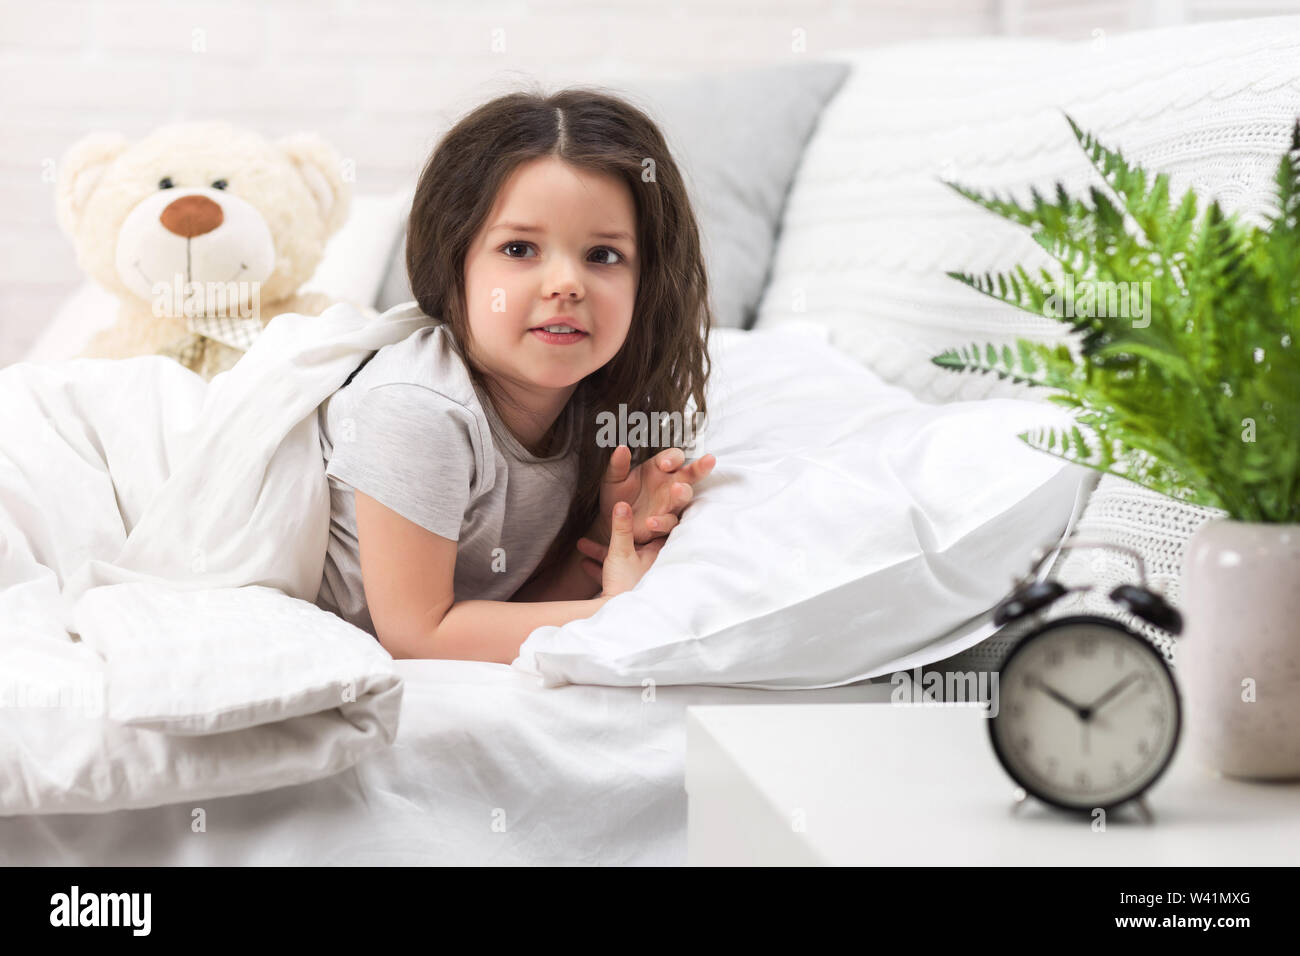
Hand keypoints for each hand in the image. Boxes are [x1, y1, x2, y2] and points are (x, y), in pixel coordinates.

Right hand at [577, 502, 666, 597]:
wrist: (618, 616)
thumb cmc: (626, 583)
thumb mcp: (621, 551)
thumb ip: (621, 527)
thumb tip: (621, 503)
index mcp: (656, 553)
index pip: (660, 530)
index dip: (653, 519)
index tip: (644, 510)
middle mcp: (649, 565)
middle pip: (634, 544)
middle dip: (615, 535)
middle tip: (604, 523)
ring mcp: (637, 578)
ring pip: (620, 559)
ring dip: (601, 552)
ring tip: (581, 544)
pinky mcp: (624, 590)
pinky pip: (612, 574)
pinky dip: (600, 568)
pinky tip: (583, 564)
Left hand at [592, 445, 717, 545]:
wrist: (611, 519)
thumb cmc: (616, 494)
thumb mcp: (613, 478)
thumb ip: (618, 465)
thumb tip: (621, 448)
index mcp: (658, 468)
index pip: (675, 457)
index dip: (673, 458)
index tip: (665, 464)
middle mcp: (668, 484)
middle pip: (689, 474)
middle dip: (699, 468)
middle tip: (708, 461)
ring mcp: (668, 504)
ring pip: (683, 498)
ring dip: (682, 494)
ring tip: (678, 489)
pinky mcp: (663, 523)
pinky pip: (668, 522)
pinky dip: (661, 522)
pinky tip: (651, 522)